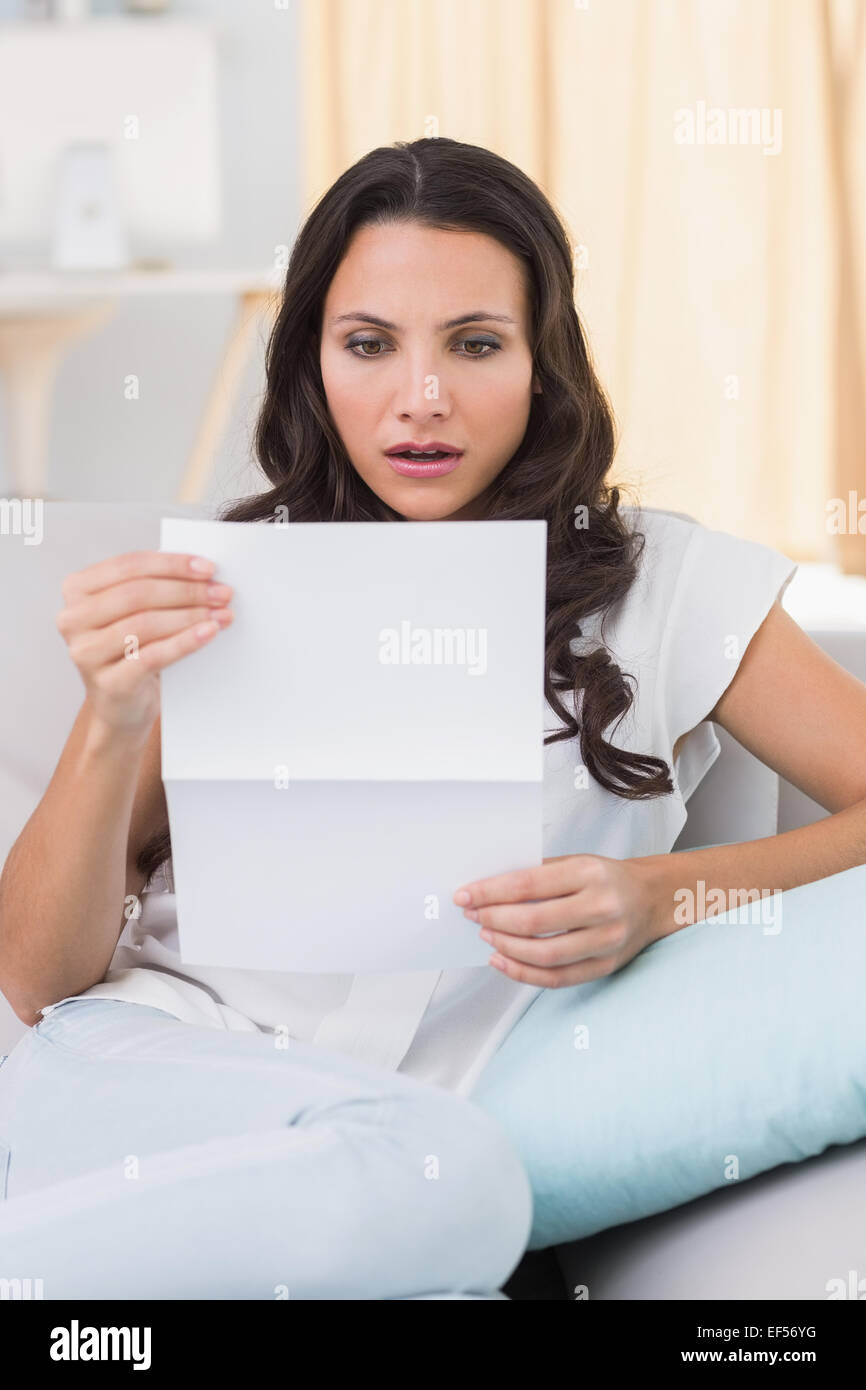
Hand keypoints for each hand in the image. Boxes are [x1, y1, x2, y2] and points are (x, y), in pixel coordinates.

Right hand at [56, 551, 233, 737]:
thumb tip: (205, 573)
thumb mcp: (134, 612)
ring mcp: (86, 653)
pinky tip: (209, 633)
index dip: (172, 564)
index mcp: (77, 590)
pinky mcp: (108, 683)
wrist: (122, 704)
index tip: (209, 568)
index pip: (129, 565)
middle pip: (137, 594)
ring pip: (145, 624)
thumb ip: (155, 586)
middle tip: (222, 593)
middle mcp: (73, 619)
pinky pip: (153, 656)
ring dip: (191, 615)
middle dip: (187, 591)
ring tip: (222, 614)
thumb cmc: (132, 649)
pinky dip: (185, 642)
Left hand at [452, 854, 657, 987]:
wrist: (653, 898)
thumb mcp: (576, 862)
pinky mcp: (606, 966)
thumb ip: (538, 874)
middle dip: (494, 918)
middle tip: (472, 915)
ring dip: (506, 947)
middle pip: (534, 921)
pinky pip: (558, 978)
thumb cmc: (606, 878)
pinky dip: (523, 973)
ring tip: (486, 935)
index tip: (464, 896)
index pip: (528, 884)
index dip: (490, 892)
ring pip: (545, 954)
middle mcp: (602, 906)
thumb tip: (487, 890)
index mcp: (590, 872)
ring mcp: (607, 940)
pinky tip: (502, 961)